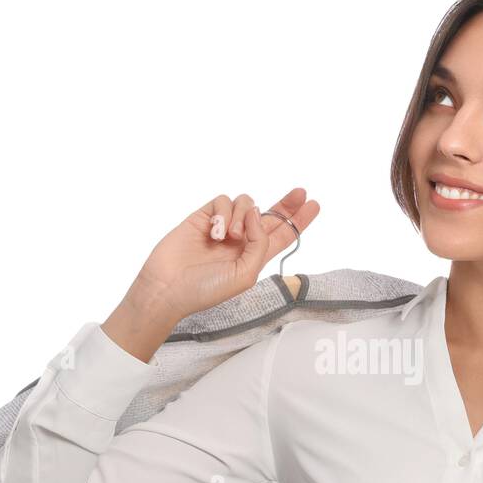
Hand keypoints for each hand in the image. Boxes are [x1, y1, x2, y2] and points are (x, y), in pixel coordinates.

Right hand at [133, 186, 320, 320]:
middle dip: (287, 203)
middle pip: (269, 214)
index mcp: (254, 257)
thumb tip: (256, 213)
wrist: (169, 287)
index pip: (282, 235)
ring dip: (242, 216)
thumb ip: (260, 244)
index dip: (298, 221)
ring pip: (245, 203)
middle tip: (300, 193)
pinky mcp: (203, 217)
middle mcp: (241, 240)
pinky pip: (221, 201)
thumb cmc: (206, 289)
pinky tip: (214, 232)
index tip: (314, 205)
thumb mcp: (245, 274)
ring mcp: (222, 227)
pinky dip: (222, 213)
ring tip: (229, 236)